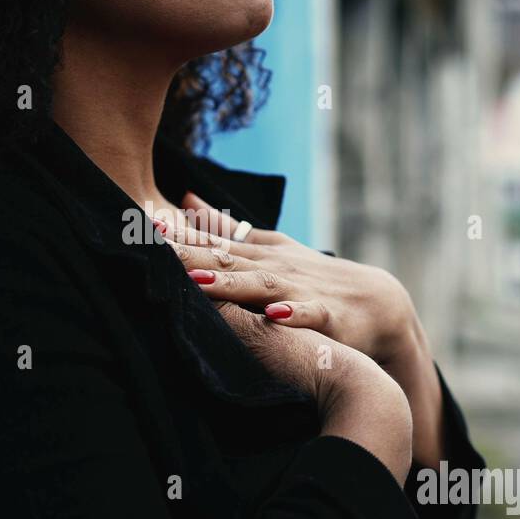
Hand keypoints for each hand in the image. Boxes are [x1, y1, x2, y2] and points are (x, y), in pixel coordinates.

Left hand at [165, 193, 445, 464]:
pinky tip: (275, 317)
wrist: (380, 303)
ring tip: (198, 281)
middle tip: (152, 248)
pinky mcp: (328, 317)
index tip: (140, 226)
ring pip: (261, 286)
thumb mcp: (270, 248)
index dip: (177, 237)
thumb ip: (226, 229)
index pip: (211, 243)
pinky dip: (293, 316)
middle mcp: (276, 268)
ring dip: (230, 283)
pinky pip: (309, 316)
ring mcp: (301, 291)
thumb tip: (185, 201)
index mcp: (259, 254)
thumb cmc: (314, 277)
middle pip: (227, 260)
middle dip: (190, 254)